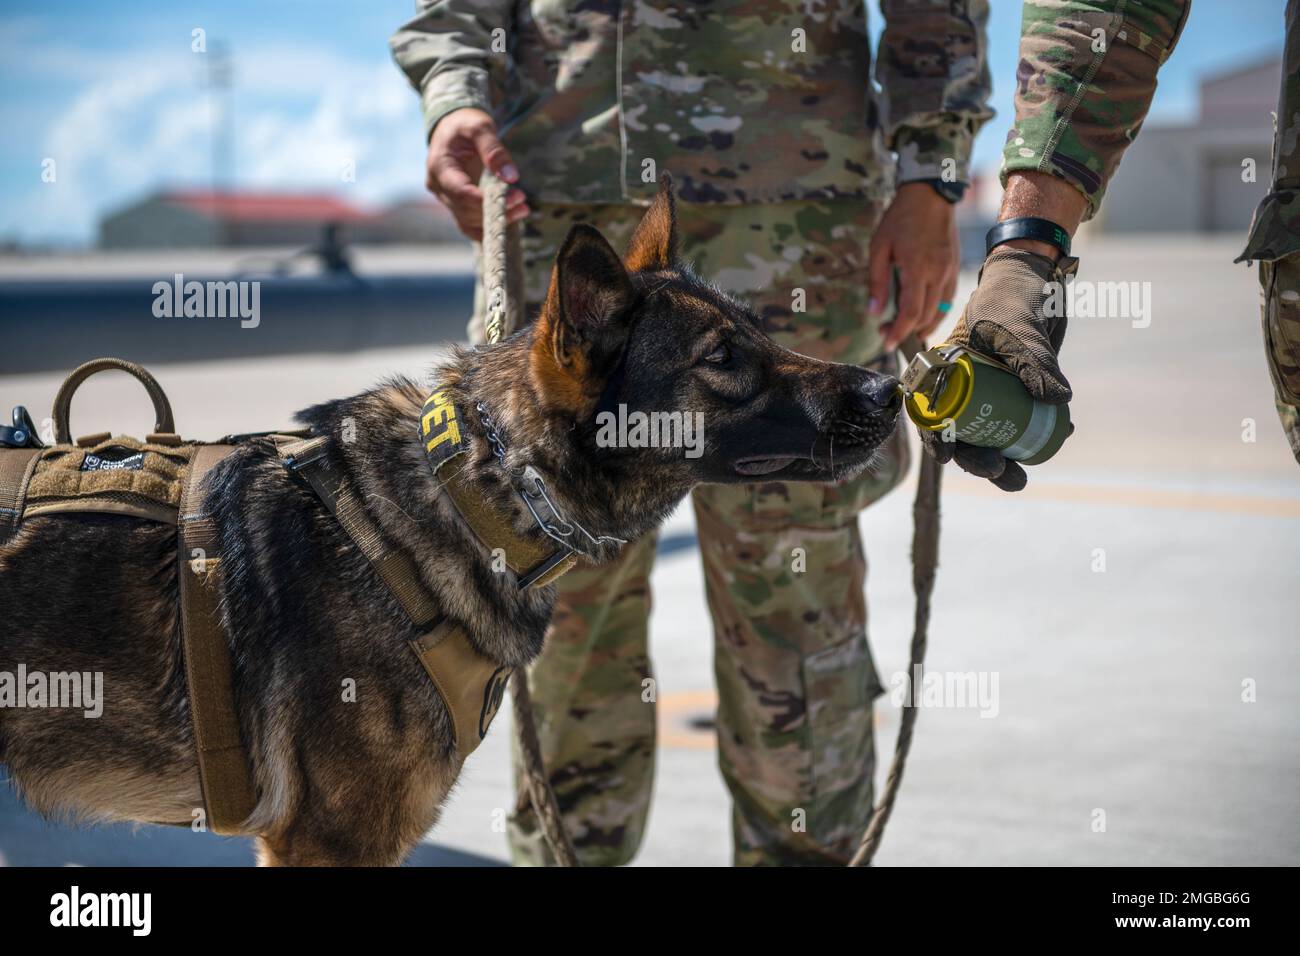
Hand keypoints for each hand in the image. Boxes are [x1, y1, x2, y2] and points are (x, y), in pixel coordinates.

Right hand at [425, 108, 529, 240]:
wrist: (452, 128)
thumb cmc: (464, 124)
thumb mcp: (479, 126)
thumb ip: (494, 150)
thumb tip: (512, 177)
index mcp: (439, 167)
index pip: (460, 193)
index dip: (485, 201)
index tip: (513, 198)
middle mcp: (438, 187)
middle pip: (466, 211)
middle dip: (496, 210)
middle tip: (522, 199)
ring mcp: (446, 198)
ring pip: (469, 221)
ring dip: (496, 220)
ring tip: (522, 209)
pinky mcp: (456, 204)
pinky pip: (471, 223)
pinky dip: (490, 224)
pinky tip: (512, 216)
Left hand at [867, 182, 958, 351]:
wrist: (930, 195)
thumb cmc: (900, 219)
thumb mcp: (879, 247)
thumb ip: (876, 282)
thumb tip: (874, 313)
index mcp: (917, 268)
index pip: (910, 312)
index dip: (899, 333)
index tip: (886, 345)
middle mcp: (938, 273)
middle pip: (926, 317)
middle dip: (906, 331)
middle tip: (886, 333)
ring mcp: (949, 271)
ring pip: (940, 312)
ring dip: (922, 326)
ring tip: (903, 330)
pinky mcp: (954, 268)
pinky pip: (947, 299)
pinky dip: (935, 313)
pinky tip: (921, 316)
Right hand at [919, 245, 1075, 491]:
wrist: (1038, 276)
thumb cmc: (1012, 294)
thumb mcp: (1018, 327)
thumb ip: (1033, 362)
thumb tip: (1057, 402)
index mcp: (944, 369)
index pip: (930, 410)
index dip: (934, 439)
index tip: (947, 457)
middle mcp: (963, 383)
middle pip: (961, 431)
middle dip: (977, 459)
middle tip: (1001, 471)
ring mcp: (991, 388)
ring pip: (991, 432)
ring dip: (1005, 456)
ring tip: (1021, 476)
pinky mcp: (1018, 389)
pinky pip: (1023, 417)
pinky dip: (1038, 431)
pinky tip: (1058, 436)